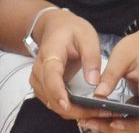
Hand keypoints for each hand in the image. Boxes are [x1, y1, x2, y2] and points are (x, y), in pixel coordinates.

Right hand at [29, 8, 105, 122]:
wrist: (54, 26)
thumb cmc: (71, 30)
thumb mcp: (87, 37)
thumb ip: (91, 58)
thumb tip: (93, 82)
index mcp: (51, 53)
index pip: (50, 74)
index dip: (57, 91)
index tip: (67, 105)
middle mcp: (40, 67)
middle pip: (49, 94)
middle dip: (73, 109)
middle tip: (100, 113)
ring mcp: (38, 77)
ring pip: (49, 102)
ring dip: (71, 112)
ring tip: (96, 114)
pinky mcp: (42, 84)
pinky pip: (51, 102)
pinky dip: (67, 110)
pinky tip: (84, 111)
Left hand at [78, 28, 138, 132]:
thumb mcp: (121, 56)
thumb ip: (110, 75)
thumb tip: (99, 94)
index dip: (132, 123)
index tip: (112, 122)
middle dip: (116, 126)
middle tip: (89, 123)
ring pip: (137, 122)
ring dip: (115, 125)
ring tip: (89, 122)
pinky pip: (135, 117)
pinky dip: (118, 118)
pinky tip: (98, 116)